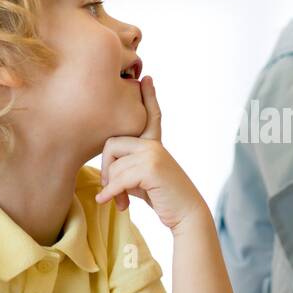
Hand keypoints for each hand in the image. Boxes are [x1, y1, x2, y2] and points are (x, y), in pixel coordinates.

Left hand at [95, 76, 206, 230]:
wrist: (186, 214)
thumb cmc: (162, 198)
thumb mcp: (142, 178)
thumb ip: (129, 167)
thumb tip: (106, 173)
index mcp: (155, 143)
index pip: (150, 116)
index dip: (149, 97)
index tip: (147, 78)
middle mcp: (154, 144)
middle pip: (111, 144)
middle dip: (106, 169)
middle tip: (109, 188)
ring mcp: (153, 154)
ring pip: (113, 166)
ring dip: (112, 188)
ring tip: (119, 202)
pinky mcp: (152, 168)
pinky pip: (118, 179)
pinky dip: (111, 193)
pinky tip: (107, 201)